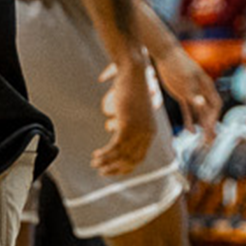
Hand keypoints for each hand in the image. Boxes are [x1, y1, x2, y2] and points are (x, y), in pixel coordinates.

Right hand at [94, 58, 155, 175]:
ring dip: (107, 163)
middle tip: (102, 172)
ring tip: (95, 164)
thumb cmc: (131, 87)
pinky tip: (96, 155)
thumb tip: (113, 128)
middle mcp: (146, 134)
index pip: (139, 157)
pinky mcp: (127, 125)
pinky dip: (105, 154)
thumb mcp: (132, 108)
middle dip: (116, 168)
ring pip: (121, 155)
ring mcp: (138, 131)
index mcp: (150, 132)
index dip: (125, 166)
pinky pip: (115, 147)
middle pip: (131, 160)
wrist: (134, 73)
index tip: (113, 169)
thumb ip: (126, 122)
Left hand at [153, 45, 221, 137]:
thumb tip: (202, 104)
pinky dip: (189, 120)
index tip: (210, 129)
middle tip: (208, 141)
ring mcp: (192, 93)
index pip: (215, 105)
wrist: (165, 54)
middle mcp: (201, 91)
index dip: (214, 118)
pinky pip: (188, 110)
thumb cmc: (178, 64)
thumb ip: (194, 93)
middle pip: (208, 111)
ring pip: (199, 113)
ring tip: (202, 140)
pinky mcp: (182, 94)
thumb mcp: (186, 80)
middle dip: (209, 126)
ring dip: (201, 125)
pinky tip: (190, 131)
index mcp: (206, 86)